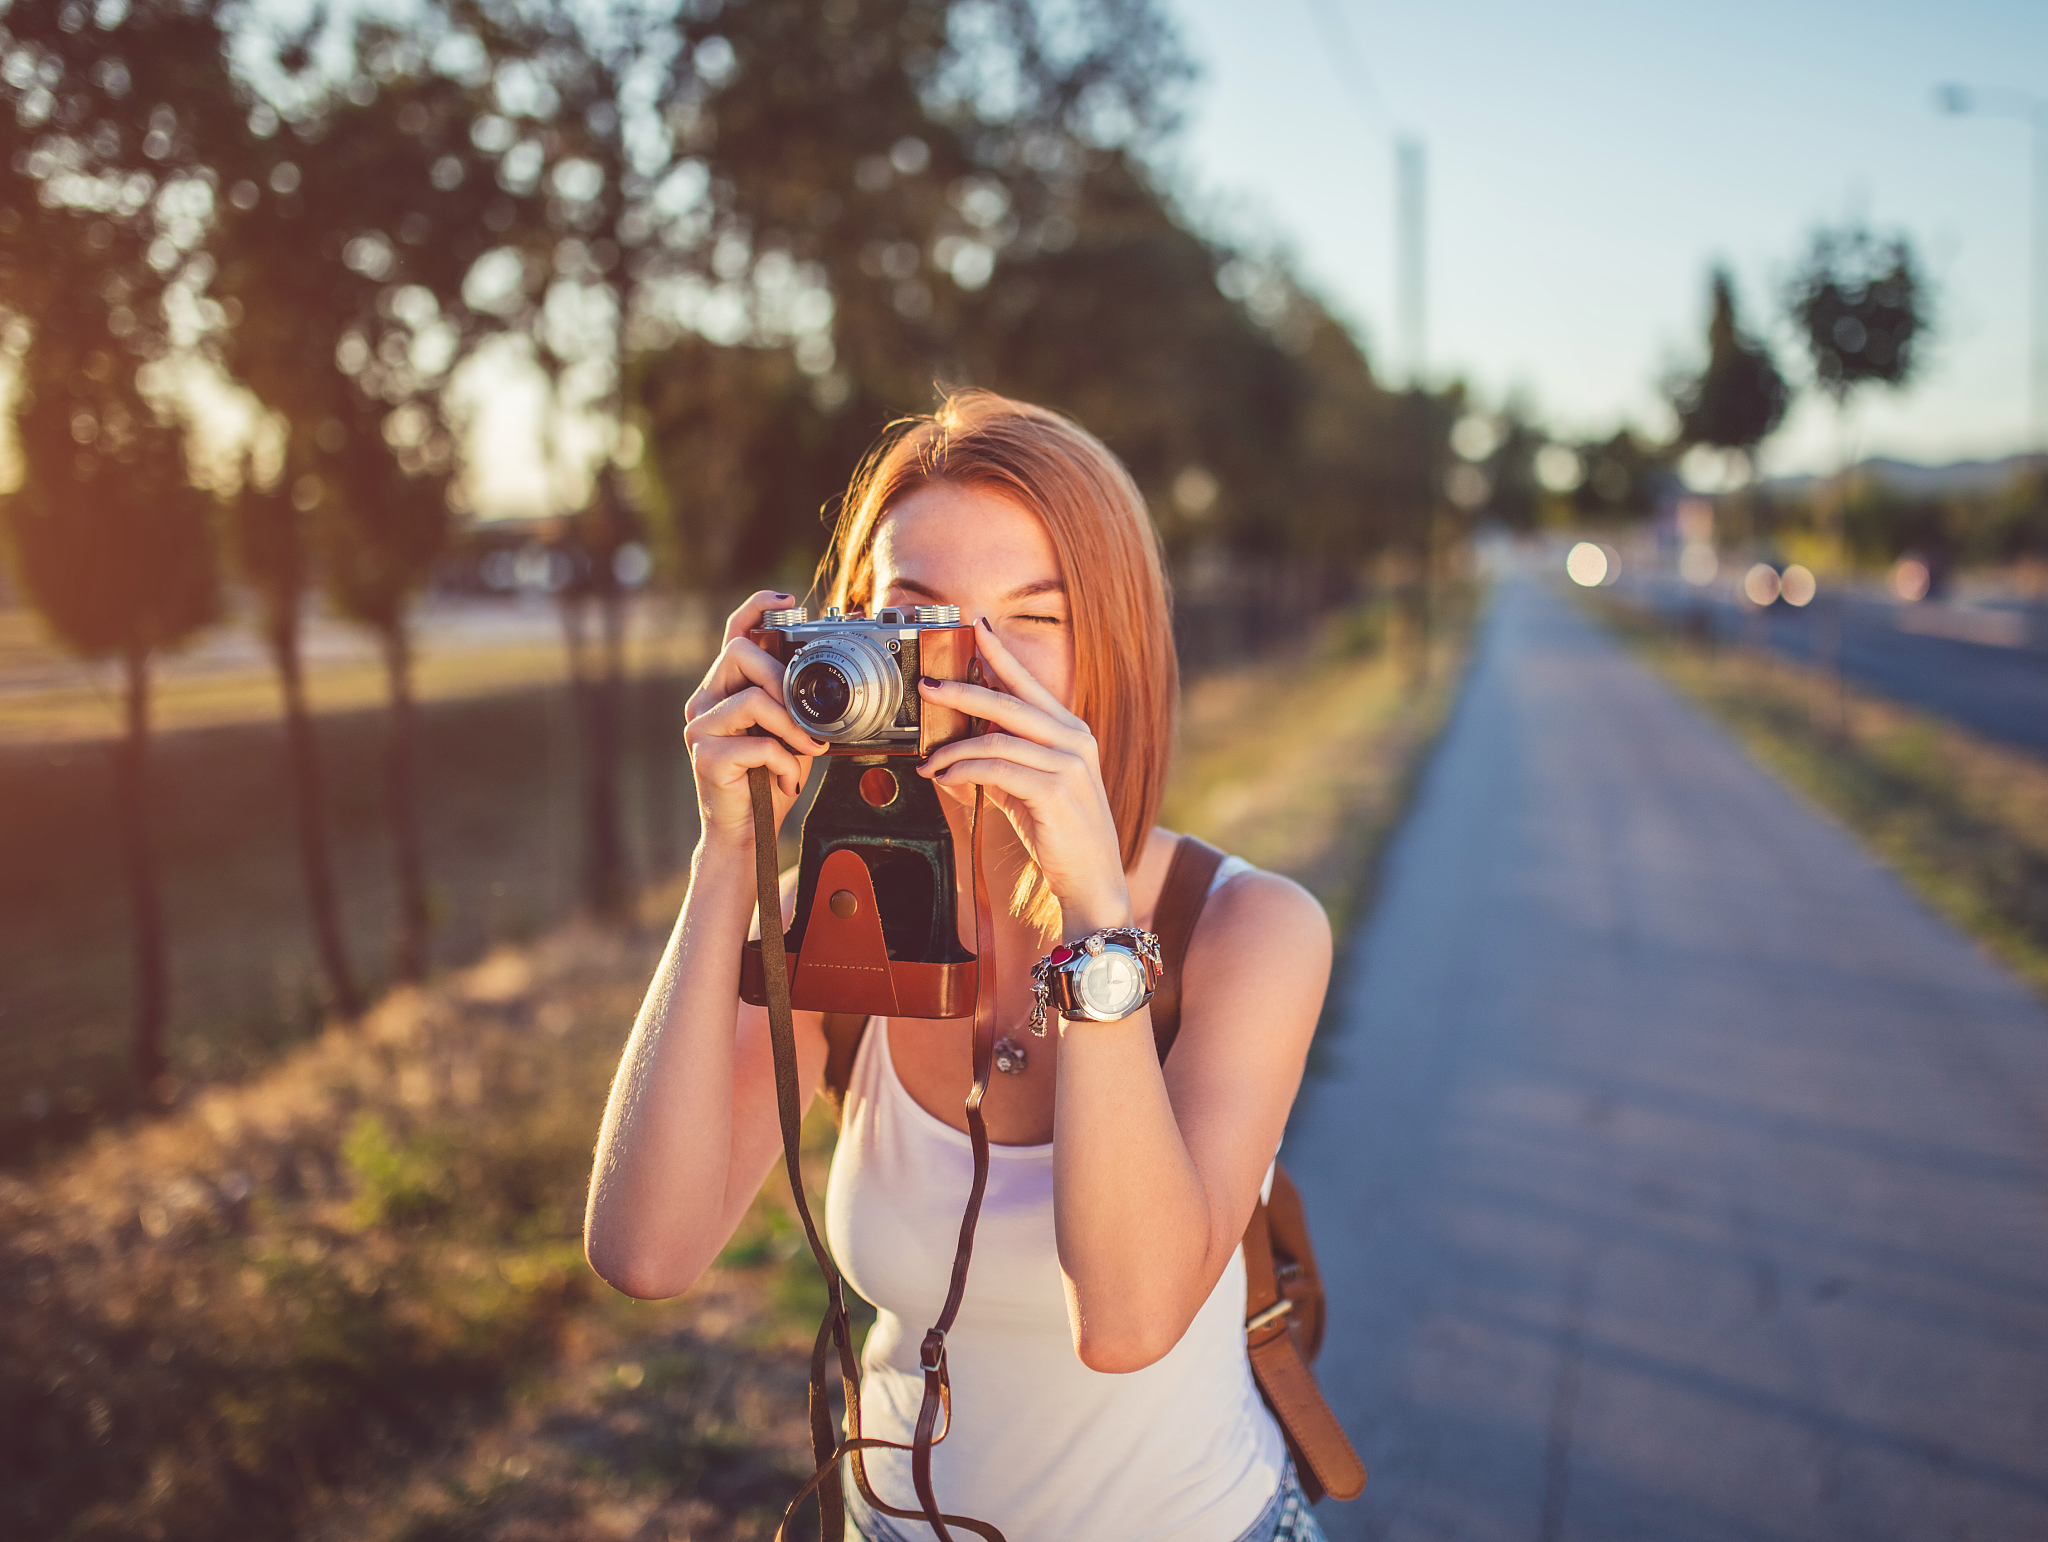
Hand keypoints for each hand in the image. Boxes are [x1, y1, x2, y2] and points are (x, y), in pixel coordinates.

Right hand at [684, 592, 826, 847]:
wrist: (749, 834)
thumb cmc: (769, 782)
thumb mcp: (792, 733)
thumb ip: (799, 703)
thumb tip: (828, 669)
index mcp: (725, 690)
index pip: (734, 635)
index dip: (756, 609)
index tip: (786, 599)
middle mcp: (705, 702)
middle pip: (738, 655)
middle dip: (783, 678)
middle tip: (808, 714)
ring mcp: (699, 727)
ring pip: (751, 700)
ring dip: (791, 726)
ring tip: (807, 751)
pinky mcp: (703, 755)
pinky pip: (755, 743)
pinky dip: (782, 762)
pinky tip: (785, 780)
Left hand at [915, 619, 1131, 933]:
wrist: (1092, 879)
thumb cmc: (1060, 833)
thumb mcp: (1028, 788)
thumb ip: (1001, 761)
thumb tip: (958, 746)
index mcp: (1071, 731)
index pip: (1029, 684)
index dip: (1000, 654)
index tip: (975, 629)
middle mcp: (1074, 739)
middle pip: (1008, 701)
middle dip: (962, 690)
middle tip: (927, 686)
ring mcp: (1068, 764)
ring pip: (996, 737)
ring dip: (953, 747)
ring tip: (928, 759)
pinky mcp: (1055, 790)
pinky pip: (996, 769)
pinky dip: (964, 770)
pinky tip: (947, 777)